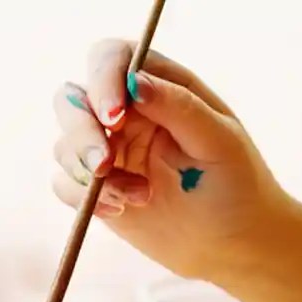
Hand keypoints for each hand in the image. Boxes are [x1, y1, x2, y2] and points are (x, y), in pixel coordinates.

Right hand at [53, 41, 291, 279]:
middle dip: (82, 133)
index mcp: (159, 87)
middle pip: (73, 99)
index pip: (112, 58)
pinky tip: (121, 211)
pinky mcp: (96, 188)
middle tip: (105, 165)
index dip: (102, 80)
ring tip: (135, 197)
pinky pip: (64, 183)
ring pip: (65, 144)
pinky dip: (84, 198)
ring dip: (89, 172)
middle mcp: (126, 113)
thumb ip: (178, 106)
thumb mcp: (219, 141)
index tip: (114, 119)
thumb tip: (134, 83)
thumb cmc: (236, 185)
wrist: (232, 243)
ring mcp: (109, 151)